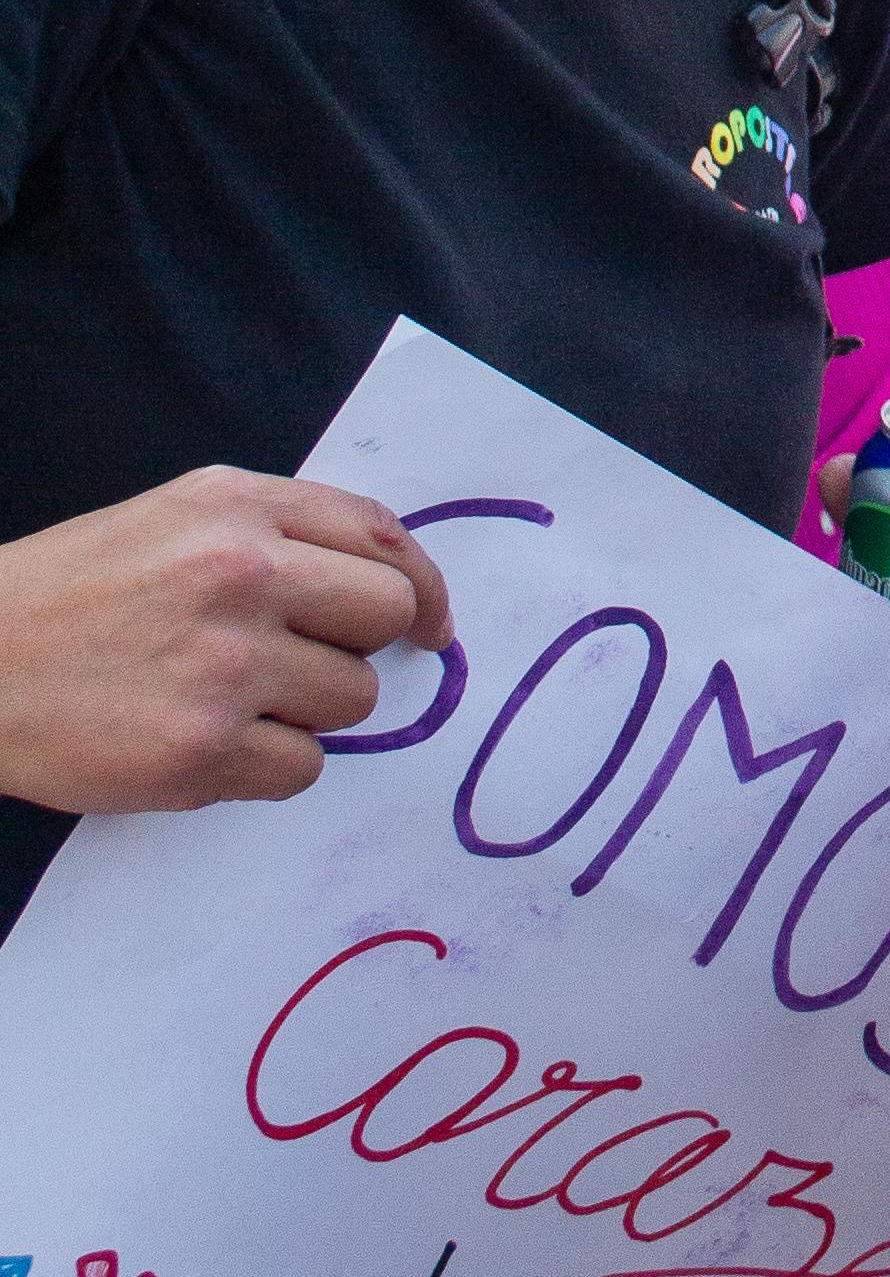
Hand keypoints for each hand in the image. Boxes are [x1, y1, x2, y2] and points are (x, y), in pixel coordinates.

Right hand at [0, 471, 451, 814]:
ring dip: (307, 712)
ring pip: (353, 701)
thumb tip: (390, 585)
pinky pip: (303, 768)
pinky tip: (204, 742)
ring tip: (226, 700)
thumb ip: (279, 533)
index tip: (429, 627)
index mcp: (237, 507)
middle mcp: (241, 573)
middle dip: (359, 649)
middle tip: (304, 668)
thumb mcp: (175, 519)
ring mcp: (224, 663)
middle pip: (386, 615)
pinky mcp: (203, 749)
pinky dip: (267, 766)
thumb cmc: (74, 595)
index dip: (421, 586)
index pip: (382, 534)